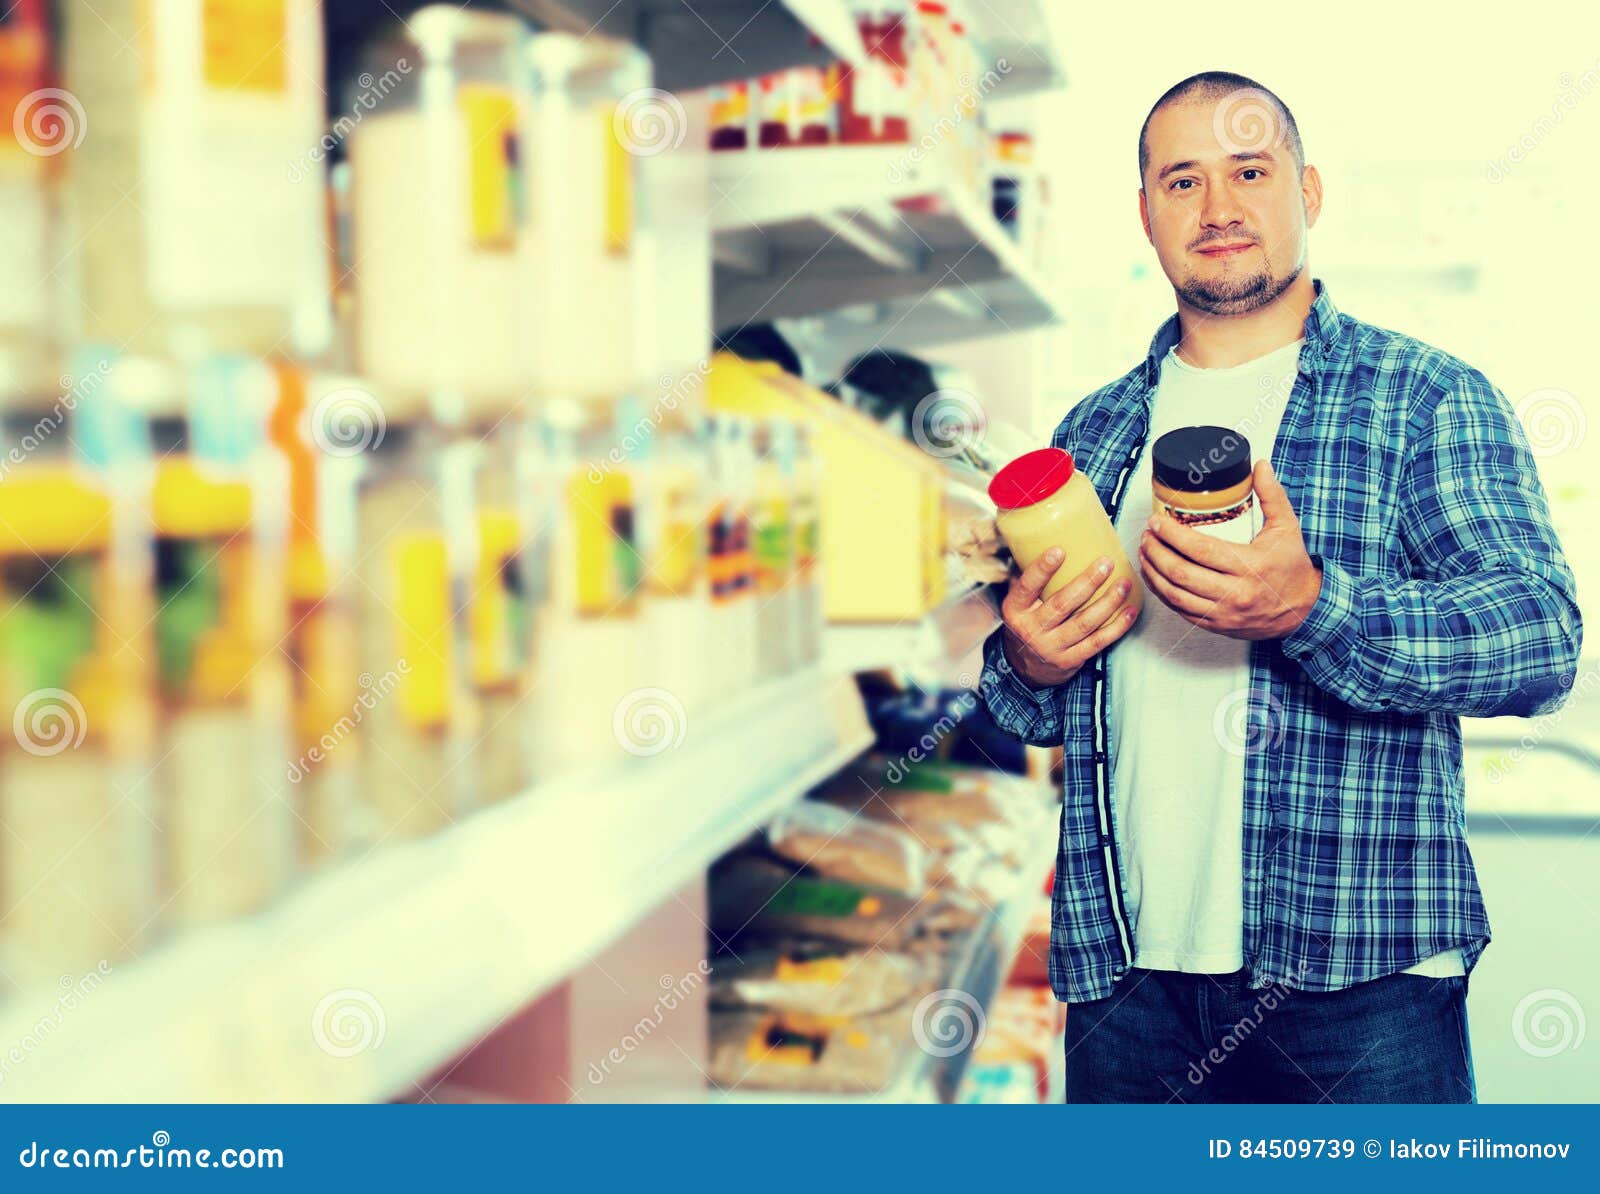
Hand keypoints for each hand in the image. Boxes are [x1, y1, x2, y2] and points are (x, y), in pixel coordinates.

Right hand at [998, 547, 1139, 687]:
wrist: (1026, 669)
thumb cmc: (1028, 623)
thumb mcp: (1019, 604)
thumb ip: (1029, 578)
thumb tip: (1046, 541)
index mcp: (1015, 610)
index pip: (1026, 587)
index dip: (1042, 570)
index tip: (1060, 550)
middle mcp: (1032, 630)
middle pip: (1061, 605)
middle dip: (1087, 582)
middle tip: (1106, 563)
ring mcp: (1052, 647)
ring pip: (1084, 624)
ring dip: (1107, 602)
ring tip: (1124, 583)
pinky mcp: (1070, 661)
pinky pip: (1097, 643)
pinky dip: (1116, 627)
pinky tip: (1129, 611)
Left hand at [1137, 458, 1322, 641]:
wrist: (1304, 609)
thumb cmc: (1292, 566)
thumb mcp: (1287, 527)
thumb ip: (1272, 495)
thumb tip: (1259, 465)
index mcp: (1250, 566)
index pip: (1200, 549)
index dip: (1172, 535)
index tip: (1156, 522)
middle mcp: (1234, 593)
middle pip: (1181, 573)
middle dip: (1156, 552)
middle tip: (1146, 535)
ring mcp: (1224, 613)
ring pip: (1175, 594)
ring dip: (1153, 573)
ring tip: (1144, 552)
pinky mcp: (1217, 626)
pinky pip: (1180, 610)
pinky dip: (1163, 593)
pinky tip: (1155, 576)